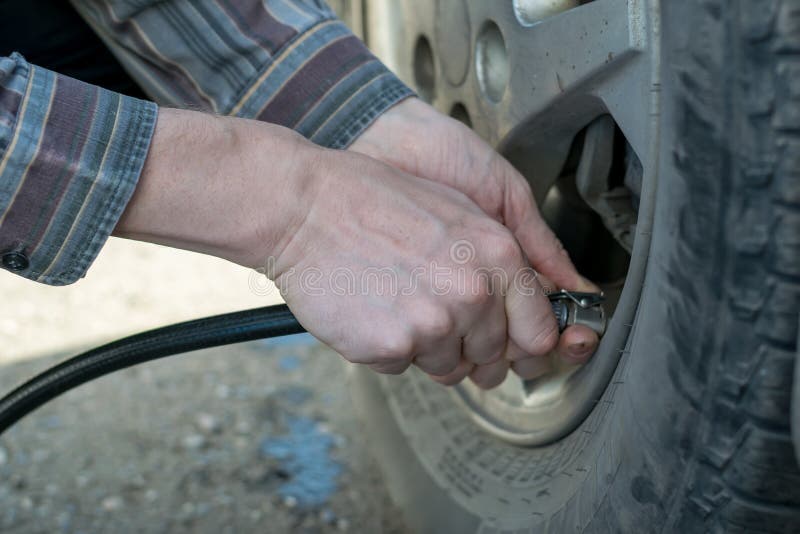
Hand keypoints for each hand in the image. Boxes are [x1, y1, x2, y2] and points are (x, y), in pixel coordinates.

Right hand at [117, 108, 561, 385]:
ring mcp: (433, 324)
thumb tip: (521, 304)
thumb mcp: (456, 211)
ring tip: (395, 301)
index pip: (540, 333)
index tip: (509, 346)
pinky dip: (388, 348)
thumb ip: (497, 262)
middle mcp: (473, 293)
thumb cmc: (372, 200)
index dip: (524, 345)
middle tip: (433, 316)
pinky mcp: (392, 346)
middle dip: (468, 348)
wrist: (304, 208)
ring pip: (448, 368)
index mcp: (497, 255)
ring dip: (426, 348)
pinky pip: (403, 367)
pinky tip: (371, 310)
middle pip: (493, 358)